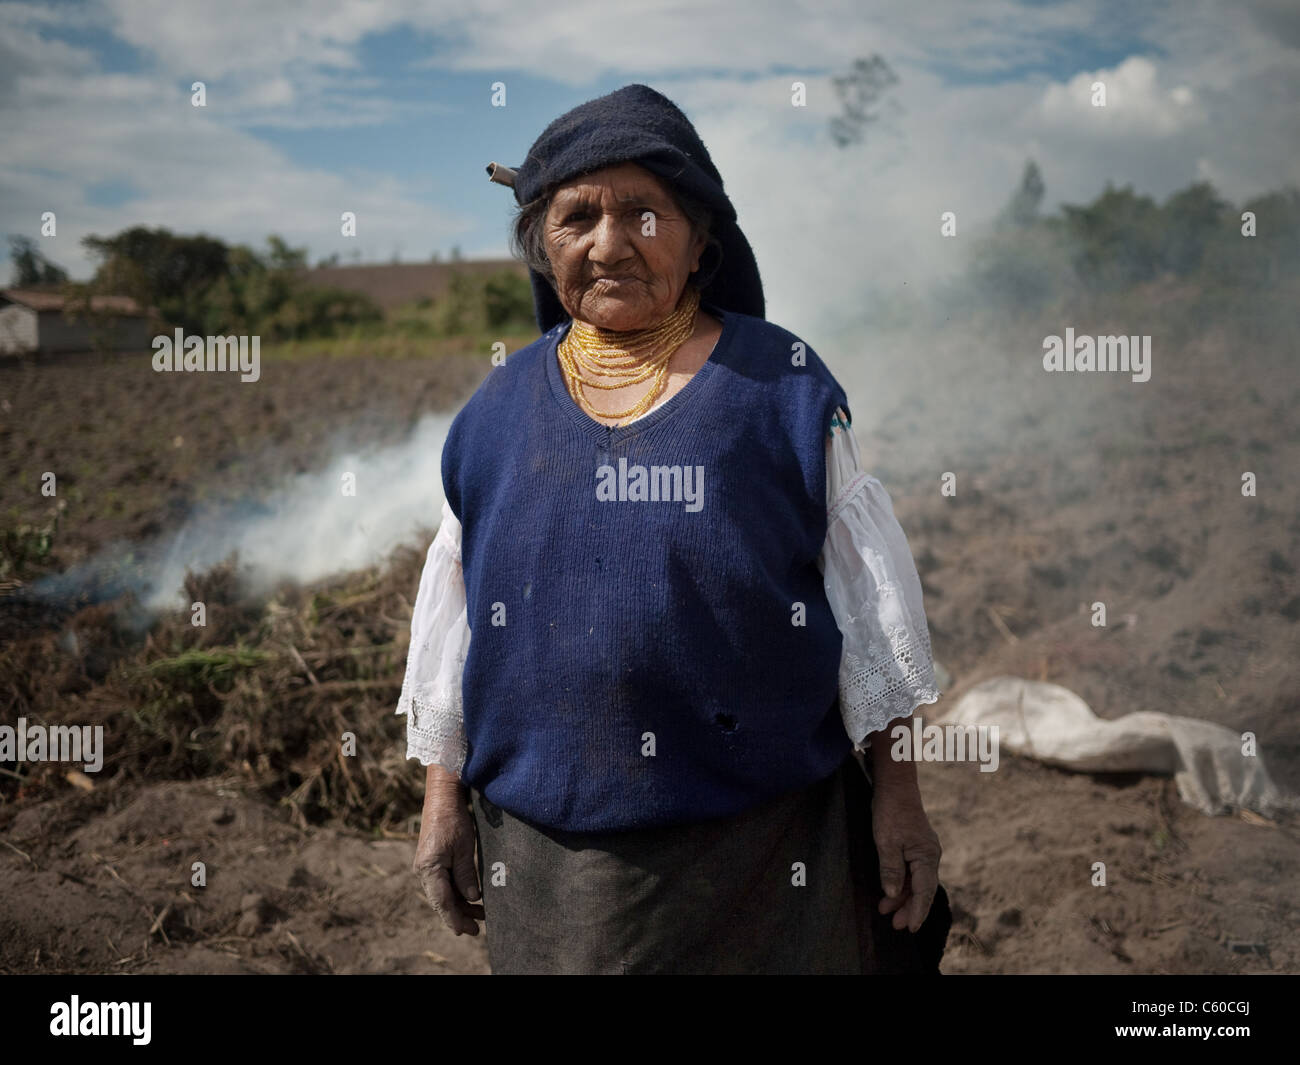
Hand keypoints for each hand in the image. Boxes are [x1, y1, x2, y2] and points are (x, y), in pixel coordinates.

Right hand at [413, 768, 483, 935]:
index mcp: (429, 869)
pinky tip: (471, 897)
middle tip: (477, 929)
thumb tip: (472, 898)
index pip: (442, 902)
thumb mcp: (463, 847)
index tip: (465, 932)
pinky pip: (443, 883)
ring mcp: (426, 866)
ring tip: (480, 915)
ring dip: (460, 904)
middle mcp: (424, 871)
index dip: (455, 919)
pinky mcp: (432, 860)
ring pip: (443, 893)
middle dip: (459, 915)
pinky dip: (457, 892)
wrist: (442, 797)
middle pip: (442, 901)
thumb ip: (466, 874)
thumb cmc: (453, 820)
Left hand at [871, 778, 941, 932]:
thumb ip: (890, 869)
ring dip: (903, 897)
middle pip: (922, 889)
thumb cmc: (891, 812)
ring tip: (886, 912)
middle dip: (910, 908)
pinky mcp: (915, 848)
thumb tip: (892, 893)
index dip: (917, 911)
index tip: (910, 928)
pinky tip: (889, 892)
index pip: (924, 891)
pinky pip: (911, 872)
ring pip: (916, 882)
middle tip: (896, 926)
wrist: (895, 787)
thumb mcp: (886, 842)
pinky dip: (901, 883)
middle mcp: (930, 856)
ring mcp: (924, 852)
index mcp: (927, 856)